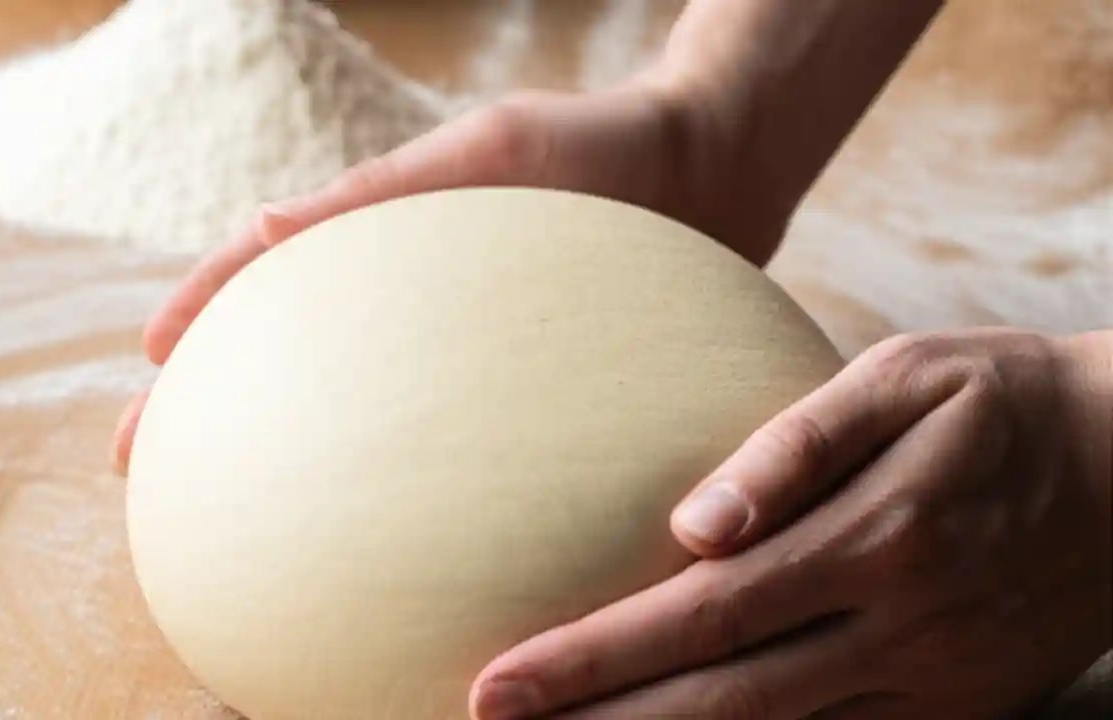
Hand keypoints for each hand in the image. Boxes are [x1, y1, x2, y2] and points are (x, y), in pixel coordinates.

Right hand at [111, 77, 796, 471]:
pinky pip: (448, 433)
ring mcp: (460, 339)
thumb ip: (384, 186)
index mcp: (386, 228)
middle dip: (215, 411)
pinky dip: (406, 473)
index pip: (264, 276)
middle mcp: (411, 288)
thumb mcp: (492, 149)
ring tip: (247, 516)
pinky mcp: (520, 376)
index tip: (141, 386)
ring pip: (358, 405)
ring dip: (294, 454)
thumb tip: (261, 226)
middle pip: (290, 353)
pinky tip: (398, 531)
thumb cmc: (602, 144)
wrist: (713, 172)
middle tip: (151, 471)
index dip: (197, 323)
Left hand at [471, 329, 1112, 719]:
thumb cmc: (999, 400)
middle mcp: (901, 626)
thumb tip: (695, 520)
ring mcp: (937, 682)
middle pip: (720, 701)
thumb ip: (796, 444)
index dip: (591, 658)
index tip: (500, 682)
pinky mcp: (965, 709)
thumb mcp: (905, 378)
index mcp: (875, 537)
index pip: (698, 615)